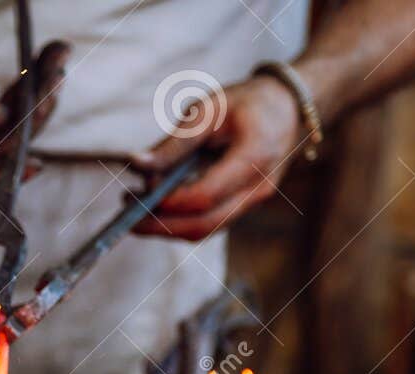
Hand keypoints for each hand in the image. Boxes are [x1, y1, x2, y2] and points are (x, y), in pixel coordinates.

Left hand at [133, 74, 303, 240]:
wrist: (289, 107)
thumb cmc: (247, 103)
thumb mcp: (209, 109)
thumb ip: (173, 142)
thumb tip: (134, 164)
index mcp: (254, 158)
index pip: (204, 197)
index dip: (167, 202)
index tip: (134, 194)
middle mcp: (258, 188)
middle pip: (203, 225)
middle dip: (159, 225)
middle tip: (125, 212)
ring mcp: (255, 201)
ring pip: (205, 229)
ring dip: (166, 225)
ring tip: (134, 204)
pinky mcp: (245, 205)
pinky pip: (210, 222)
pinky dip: (180, 219)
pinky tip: (156, 204)